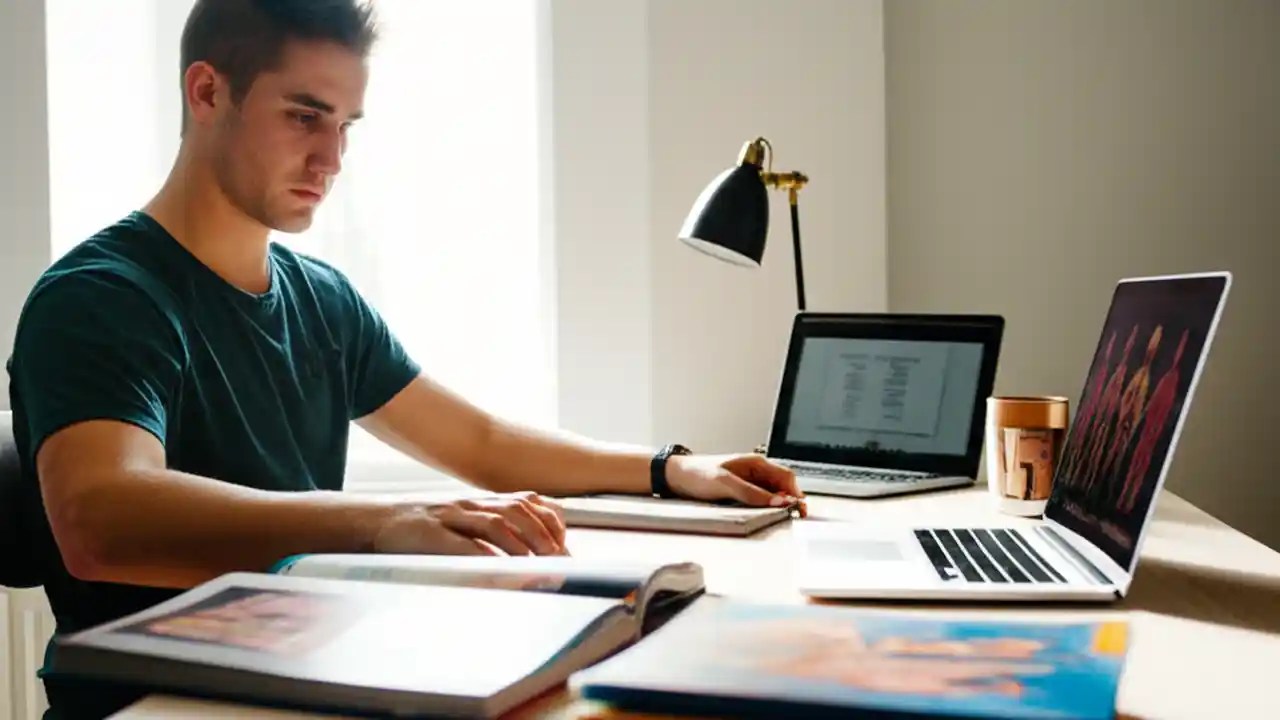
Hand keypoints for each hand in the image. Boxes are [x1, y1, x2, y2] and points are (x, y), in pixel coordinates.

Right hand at [375, 492, 567, 555]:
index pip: (529, 501)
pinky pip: (461, 544)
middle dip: (544, 537)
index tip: (565, 546)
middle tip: (558, 562)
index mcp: (483, 501)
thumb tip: (529, 560)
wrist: (376, 520)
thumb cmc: (424, 529)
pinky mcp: (429, 534)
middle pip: (518, 511)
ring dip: (521, 546)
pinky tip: (497, 570)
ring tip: (538, 567)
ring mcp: (450, 516)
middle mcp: (471, 504)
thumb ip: (494, 536)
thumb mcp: (464, 524)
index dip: (552, 521)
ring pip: (495, 523)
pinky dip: (483, 557)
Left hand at [665, 454, 806, 516]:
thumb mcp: (725, 483)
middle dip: (791, 498)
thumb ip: (752, 493)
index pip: (785, 476)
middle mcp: (755, 470)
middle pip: (782, 484)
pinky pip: (760, 497)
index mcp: (755, 463)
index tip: (798, 508)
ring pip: (773, 491)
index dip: (795, 492)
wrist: (675, 476)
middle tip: (796, 515)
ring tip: (784, 515)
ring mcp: (748, 480)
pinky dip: (767, 505)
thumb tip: (778, 501)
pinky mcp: (740, 489)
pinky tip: (767, 512)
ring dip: (780, 502)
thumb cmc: (697, 474)